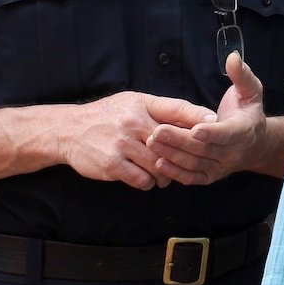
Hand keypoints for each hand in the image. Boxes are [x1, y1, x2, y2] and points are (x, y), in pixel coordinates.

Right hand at [59, 91, 214, 189]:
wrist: (69, 131)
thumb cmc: (107, 115)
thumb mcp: (133, 102)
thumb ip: (162, 109)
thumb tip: (196, 117)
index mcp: (142, 105)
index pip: (176, 109)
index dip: (198, 116)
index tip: (214, 124)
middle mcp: (133, 123)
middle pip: (172, 142)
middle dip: (184, 154)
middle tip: (191, 161)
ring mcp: (123, 145)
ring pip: (160, 165)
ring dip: (167, 172)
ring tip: (167, 173)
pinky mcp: (113, 165)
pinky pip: (143, 180)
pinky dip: (150, 182)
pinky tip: (148, 178)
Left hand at [146, 52, 266, 184]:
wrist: (254, 143)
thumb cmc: (247, 112)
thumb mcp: (251, 90)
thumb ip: (241, 75)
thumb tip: (233, 57)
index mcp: (243, 130)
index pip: (227, 133)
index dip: (211, 132)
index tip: (193, 128)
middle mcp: (233, 153)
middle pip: (204, 149)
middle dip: (179, 140)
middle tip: (156, 130)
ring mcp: (221, 167)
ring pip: (195, 164)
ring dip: (172, 154)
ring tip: (151, 142)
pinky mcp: (210, 176)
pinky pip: (192, 177)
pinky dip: (175, 172)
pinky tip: (159, 162)